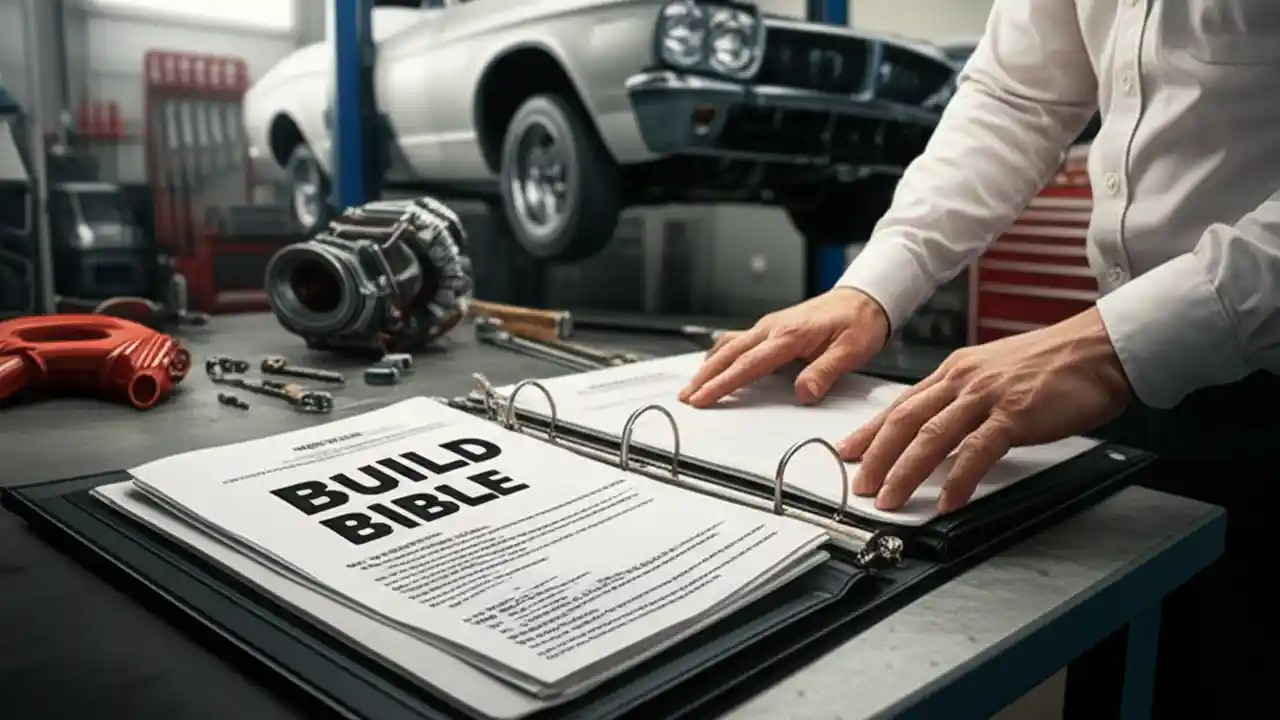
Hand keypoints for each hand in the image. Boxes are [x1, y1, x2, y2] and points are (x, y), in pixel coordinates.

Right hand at [679, 287, 889, 406]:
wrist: (865, 298)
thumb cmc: (859, 322)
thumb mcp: (851, 350)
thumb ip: (825, 372)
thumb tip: (803, 393)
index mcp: (789, 335)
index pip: (748, 364)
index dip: (723, 383)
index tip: (703, 398)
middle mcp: (773, 327)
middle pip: (729, 354)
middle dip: (704, 377)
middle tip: (686, 397)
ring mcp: (769, 325)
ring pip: (729, 346)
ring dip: (708, 366)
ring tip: (693, 386)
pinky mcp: (771, 327)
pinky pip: (738, 340)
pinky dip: (720, 354)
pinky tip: (713, 364)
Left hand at [839, 308, 1131, 513]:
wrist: (1098, 348)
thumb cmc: (1054, 363)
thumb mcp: (994, 373)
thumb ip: (965, 399)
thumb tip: (942, 430)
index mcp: (955, 370)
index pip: (901, 404)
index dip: (870, 432)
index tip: (849, 452)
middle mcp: (963, 380)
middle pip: (905, 421)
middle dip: (877, 456)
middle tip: (861, 484)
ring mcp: (986, 396)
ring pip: (931, 436)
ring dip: (905, 471)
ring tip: (890, 498)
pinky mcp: (1014, 413)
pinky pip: (977, 450)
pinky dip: (958, 478)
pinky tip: (948, 499)